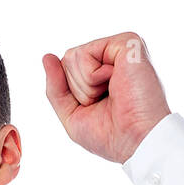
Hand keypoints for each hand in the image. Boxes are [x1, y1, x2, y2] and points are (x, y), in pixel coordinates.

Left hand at [43, 32, 170, 163]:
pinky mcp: (127, 43)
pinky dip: (92, 75)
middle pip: (66, 61)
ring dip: (86, 85)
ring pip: (72, 56)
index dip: (72, 94)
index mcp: (103, 72)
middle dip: (78, 89)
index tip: (97, 107)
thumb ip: (56, 87)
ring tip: (113, 93)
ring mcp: (121, 48)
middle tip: (106, 101)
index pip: (65, 69)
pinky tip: (116, 82)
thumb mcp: (71, 113)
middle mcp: (112, 57)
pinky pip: (84, 53)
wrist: (137, 141)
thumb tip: (47, 57)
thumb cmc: (110, 134)